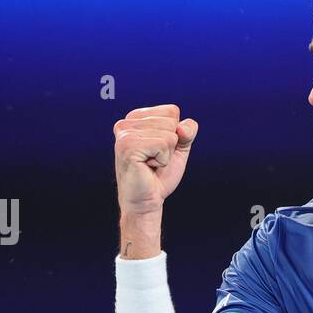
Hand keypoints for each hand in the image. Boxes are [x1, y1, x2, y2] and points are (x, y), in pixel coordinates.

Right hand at [113, 104, 198, 244]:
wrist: (147, 201)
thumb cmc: (159, 175)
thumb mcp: (178, 149)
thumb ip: (187, 131)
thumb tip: (181, 128)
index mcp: (135, 118)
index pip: (172, 111)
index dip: (175, 135)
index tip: (159, 150)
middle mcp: (126, 123)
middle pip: (171, 122)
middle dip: (171, 146)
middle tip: (154, 160)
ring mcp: (125, 134)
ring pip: (169, 134)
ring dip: (166, 155)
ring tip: (150, 164)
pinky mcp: (127, 146)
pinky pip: (163, 145)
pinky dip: (162, 160)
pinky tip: (147, 167)